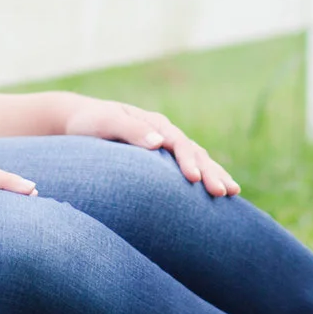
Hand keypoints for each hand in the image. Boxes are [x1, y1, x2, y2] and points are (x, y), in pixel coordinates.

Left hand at [61, 97, 239, 196]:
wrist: (80, 121)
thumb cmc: (90, 123)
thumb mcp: (105, 122)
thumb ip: (130, 129)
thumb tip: (158, 143)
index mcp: (153, 123)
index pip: (177, 142)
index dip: (188, 160)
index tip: (194, 179)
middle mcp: (165, 133)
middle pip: (194, 151)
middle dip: (210, 171)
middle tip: (223, 192)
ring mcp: (166, 145)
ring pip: (198, 158)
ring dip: (215, 174)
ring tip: (232, 193)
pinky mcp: (163, 159)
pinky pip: (190, 166)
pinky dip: (206, 177)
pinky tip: (218, 192)